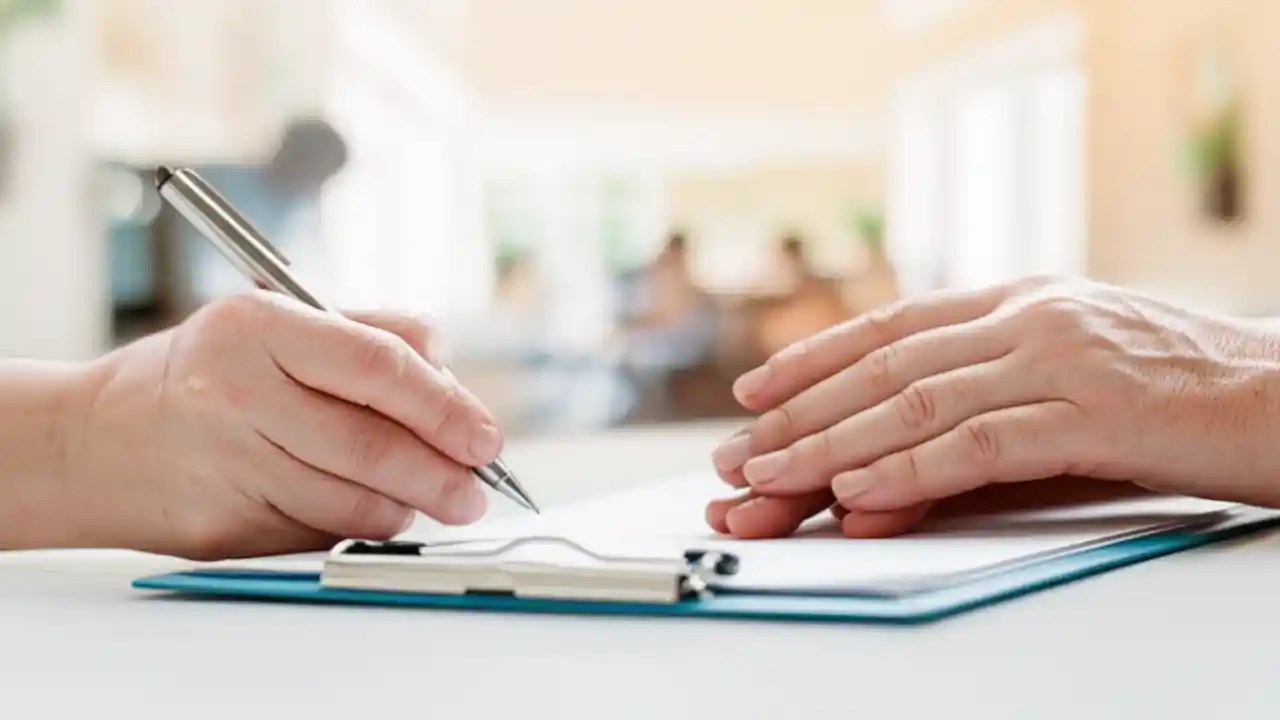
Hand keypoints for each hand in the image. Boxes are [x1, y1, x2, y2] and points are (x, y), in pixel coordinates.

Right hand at [59, 291, 501, 558]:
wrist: (90, 443)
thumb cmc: (201, 375)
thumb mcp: (275, 322)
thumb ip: (371, 335)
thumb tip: (453, 380)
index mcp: (257, 327)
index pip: (378, 367)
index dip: (445, 405)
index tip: (484, 436)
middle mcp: (237, 392)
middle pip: (373, 444)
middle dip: (443, 473)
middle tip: (477, 487)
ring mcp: (228, 463)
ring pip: (354, 501)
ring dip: (409, 506)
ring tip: (433, 499)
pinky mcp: (224, 526)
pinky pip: (322, 533)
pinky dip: (361, 526)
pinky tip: (370, 510)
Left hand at [708, 277, 1279, 538]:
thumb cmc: (1177, 394)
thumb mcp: (1067, 378)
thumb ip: (984, 404)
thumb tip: (888, 464)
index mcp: (1019, 299)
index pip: (891, 325)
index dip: (814, 357)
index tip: (752, 389)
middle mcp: (1029, 317)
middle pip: (886, 367)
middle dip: (801, 413)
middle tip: (738, 453)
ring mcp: (1060, 359)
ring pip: (917, 403)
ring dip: (833, 444)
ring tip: (770, 477)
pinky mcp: (1094, 414)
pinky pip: (979, 444)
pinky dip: (910, 470)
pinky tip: (857, 492)